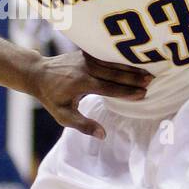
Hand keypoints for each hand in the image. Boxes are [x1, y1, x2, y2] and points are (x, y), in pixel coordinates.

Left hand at [28, 51, 151, 138]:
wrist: (37, 73)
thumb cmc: (51, 97)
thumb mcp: (63, 116)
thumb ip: (83, 125)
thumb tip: (103, 135)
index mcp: (81, 83)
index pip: (109, 88)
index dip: (126, 92)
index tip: (142, 94)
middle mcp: (85, 68)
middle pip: (115, 73)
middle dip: (134, 77)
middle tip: (151, 81)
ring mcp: (86, 58)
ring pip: (113, 63)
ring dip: (131, 67)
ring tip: (148, 71)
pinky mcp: (86, 53)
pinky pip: (106, 56)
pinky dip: (121, 60)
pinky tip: (134, 61)